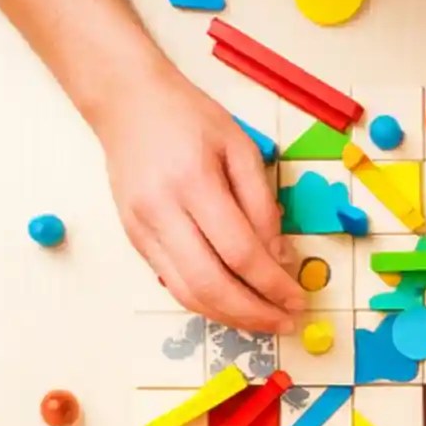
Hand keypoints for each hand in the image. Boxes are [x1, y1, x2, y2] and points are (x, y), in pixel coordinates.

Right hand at [95, 72, 303, 331]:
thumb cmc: (190, 118)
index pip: (240, 252)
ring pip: (187, 293)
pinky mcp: (135, 240)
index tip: (298, 299)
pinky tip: (233, 304)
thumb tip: (279, 258)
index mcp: (194, 182)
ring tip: (263, 321)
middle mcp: (162, 212)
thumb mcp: (241, 147)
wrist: (127, 103)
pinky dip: (206, 302)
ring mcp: (142, 230)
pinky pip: (173, 283)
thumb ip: (261, 204)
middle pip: (211, 284)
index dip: (272, 284)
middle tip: (285, 322)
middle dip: (253, 312)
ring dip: (230, 317)